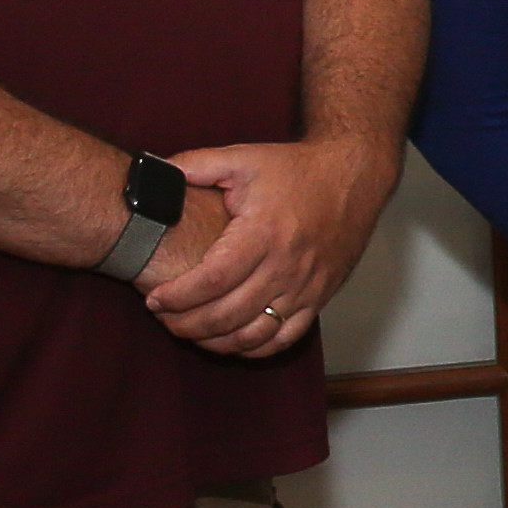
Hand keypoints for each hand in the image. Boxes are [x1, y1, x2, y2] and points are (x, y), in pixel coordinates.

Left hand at [142, 136, 399, 356]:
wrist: (353, 176)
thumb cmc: (296, 169)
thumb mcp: (242, 158)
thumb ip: (194, 166)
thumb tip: (154, 175)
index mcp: (263, 233)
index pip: (212, 280)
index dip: (177, 296)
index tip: (154, 298)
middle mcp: (286, 265)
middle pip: (228, 314)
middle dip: (187, 323)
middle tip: (163, 318)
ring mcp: (305, 286)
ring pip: (254, 334)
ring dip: (216, 341)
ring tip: (190, 331)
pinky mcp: (319, 297)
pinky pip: (284, 338)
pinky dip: (253, 348)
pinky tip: (231, 340)